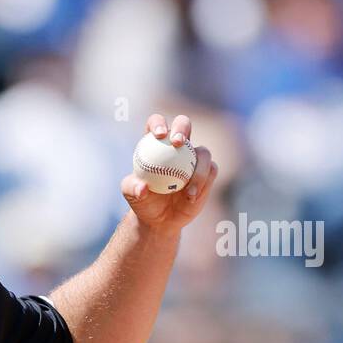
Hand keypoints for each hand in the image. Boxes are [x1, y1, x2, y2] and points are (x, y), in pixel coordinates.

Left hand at [122, 114, 217, 229]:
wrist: (160, 218)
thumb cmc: (143, 202)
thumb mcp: (131, 195)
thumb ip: (132, 188)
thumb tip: (142, 187)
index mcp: (155, 143)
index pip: (156, 124)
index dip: (158, 123)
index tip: (159, 135)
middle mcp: (177, 146)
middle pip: (184, 124)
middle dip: (182, 127)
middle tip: (178, 143)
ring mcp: (194, 158)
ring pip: (204, 152)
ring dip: (198, 170)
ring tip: (187, 191)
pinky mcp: (207, 172)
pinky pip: (211, 171)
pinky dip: (203, 182)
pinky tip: (191, 197)